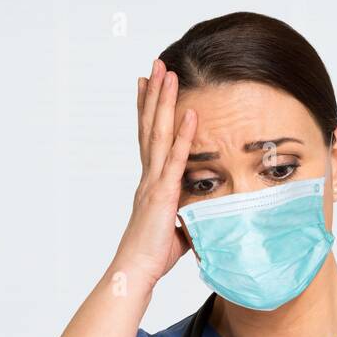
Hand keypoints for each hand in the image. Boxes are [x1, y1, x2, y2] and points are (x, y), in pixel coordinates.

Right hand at [110, 58, 198, 290]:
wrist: (134, 272)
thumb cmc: (152, 257)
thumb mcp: (175, 230)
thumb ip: (186, 216)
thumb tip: (201, 217)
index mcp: (150, 184)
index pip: (148, 139)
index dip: (147, 111)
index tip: (147, 86)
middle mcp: (148, 177)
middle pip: (149, 126)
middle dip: (154, 94)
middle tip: (157, 64)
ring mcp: (153, 182)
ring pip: (158, 133)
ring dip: (164, 102)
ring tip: (167, 73)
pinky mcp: (162, 194)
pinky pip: (175, 159)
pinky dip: (183, 135)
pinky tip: (190, 113)